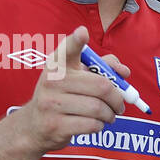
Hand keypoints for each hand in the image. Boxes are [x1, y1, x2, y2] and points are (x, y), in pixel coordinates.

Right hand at [12, 27, 128, 155]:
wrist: (35, 125)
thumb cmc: (63, 97)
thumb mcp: (75, 78)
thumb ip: (101, 68)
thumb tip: (124, 72)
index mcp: (57, 65)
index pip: (67, 50)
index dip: (76, 41)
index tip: (83, 33)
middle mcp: (52, 81)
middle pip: (101, 86)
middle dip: (118, 98)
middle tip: (119, 104)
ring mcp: (51, 104)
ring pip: (98, 108)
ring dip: (110, 114)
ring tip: (107, 115)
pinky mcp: (55, 125)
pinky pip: (92, 124)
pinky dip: (100, 125)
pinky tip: (95, 123)